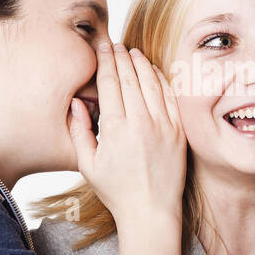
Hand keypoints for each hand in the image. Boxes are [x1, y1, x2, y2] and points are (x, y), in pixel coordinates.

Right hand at [68, 41, 185, 226]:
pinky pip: (170, 98)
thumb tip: (76, 102)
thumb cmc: (116, 191)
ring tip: (133, 51)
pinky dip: (161, 80)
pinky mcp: (179, 132)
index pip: (110, 84)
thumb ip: (78, 131)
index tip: (102, 47)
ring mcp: (163, 126)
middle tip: (115, 43)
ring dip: (141, 64)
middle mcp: (140, 123)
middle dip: (121, 57)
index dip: (105, 61)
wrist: (151, 211)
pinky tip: (154, 71)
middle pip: (130, 79)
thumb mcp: (88, 164)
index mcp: (115, 129)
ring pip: (151, 83)